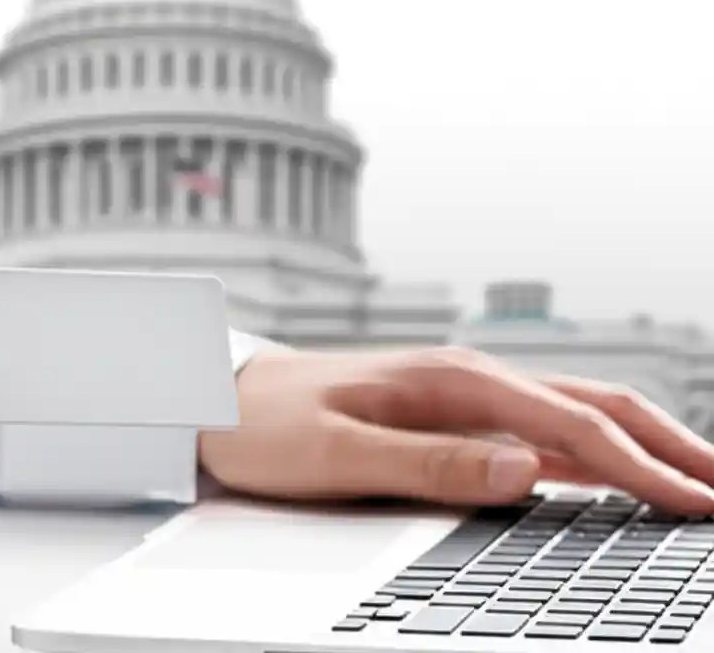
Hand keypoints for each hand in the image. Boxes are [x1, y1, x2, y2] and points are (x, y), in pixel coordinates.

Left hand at [200, 346, 713, 513]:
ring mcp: (459, 395)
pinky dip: (590, 452)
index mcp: (448, 381)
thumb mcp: (336, 453)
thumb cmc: (264, 424)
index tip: (697, 501)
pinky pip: (536, 429)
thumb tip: (525, 471)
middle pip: (591, 405)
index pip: (570, 423)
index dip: (642, 466)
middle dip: (666, 444)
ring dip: (637, 445)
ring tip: (692, 481)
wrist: (217, 398)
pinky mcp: (446, 413)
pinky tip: (611, 478)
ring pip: (572, 414)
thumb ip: (430, 463)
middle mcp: (464, 379)